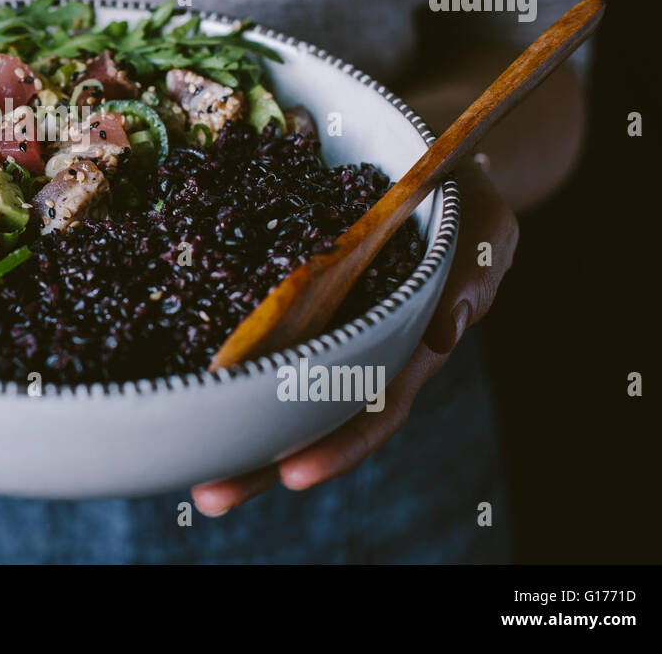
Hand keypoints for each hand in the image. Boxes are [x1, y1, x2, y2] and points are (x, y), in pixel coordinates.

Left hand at [190, 156, 517, 515]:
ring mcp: (319, 323)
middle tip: (209, 496)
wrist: (429, 166)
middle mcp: (355, 346)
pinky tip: (175, 383)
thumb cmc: (462, 200)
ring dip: (230, 423)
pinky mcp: (287, 294)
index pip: (373, 410)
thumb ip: (473, 276)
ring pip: (273, 383)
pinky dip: (221, 357)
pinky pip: (253, 330)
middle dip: (261, 461)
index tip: (294, 473)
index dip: (338, 446)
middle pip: (308, 416)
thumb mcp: (485, 229)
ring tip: (180, 462)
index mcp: (404, 345)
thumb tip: (444, 329)